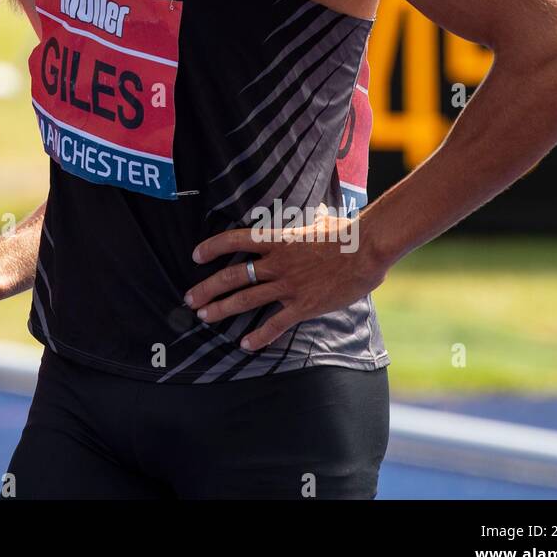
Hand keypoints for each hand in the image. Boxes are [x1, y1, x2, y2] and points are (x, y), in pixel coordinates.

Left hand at [183, 205, 388, 352]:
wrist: (366, 249)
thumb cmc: (346, 232)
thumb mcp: (320, 221)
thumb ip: (310, 221)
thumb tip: (317, 213)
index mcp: (276, 240)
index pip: (234, 241)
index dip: (211, 248)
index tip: (195, 256)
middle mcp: (276, 263)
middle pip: (232, 276)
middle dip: (207, 288)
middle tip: (189, 299)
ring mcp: (288, 285)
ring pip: (245, 300)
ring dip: (222, 309)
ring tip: (204, 317)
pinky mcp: (303, 305)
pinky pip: (275, 323)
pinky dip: (259, 335)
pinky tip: (245, 344)